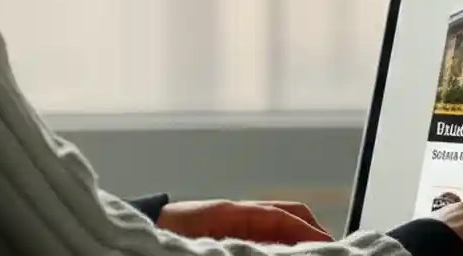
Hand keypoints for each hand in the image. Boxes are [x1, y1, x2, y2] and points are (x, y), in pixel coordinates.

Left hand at [157, 200, 332, 243]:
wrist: (131, 238)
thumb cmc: (162, 240)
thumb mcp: (204, 247)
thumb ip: (244, 243)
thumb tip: (279, 244)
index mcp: (232, 211)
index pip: (284, 217)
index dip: (311, 232)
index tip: (331, 247)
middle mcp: (237, 211)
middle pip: (289, 213)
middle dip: (314, 231)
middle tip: (331, 252)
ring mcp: (234, 219)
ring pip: (280, 222)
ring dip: (300, 237)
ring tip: (314, 254)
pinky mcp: (228, 230)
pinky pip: (265, 231)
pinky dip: (283, 241)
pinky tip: (286, 255)